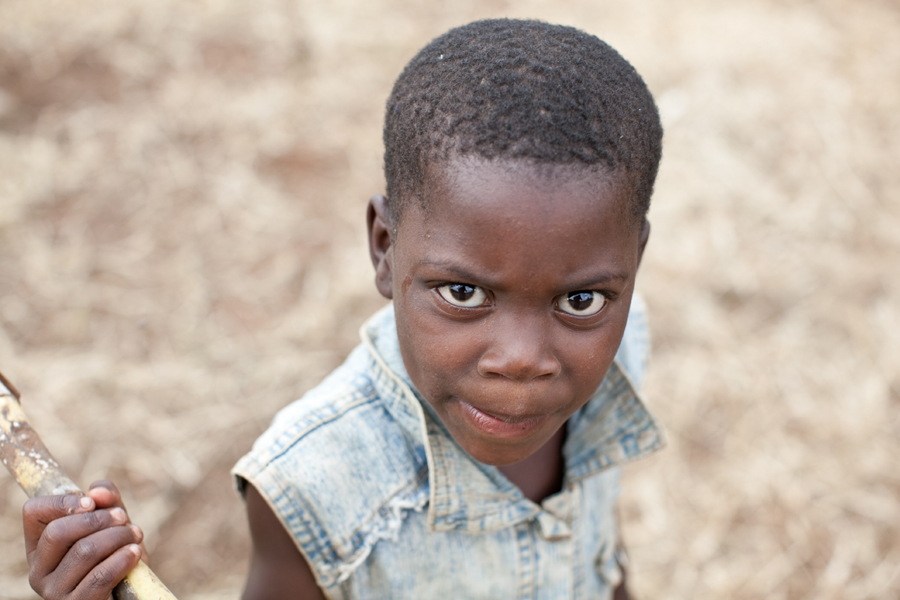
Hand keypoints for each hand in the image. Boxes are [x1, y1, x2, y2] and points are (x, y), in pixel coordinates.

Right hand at [23, 480, 146, 599]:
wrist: (132, 589)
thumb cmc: (118, 551)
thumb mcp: (113, 521)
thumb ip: (106, 501)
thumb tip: (97, 492)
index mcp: (40, 546)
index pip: (34, 512)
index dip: (62, 501)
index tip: (91, 502)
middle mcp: (39, 571)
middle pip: (57, 532)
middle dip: (97, 519)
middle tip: (122, 517)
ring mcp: (55, 592)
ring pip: (84, 551)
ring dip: (118, 536)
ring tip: (135, 534)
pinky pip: (100, 576)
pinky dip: (122, 558)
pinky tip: (134, 552)